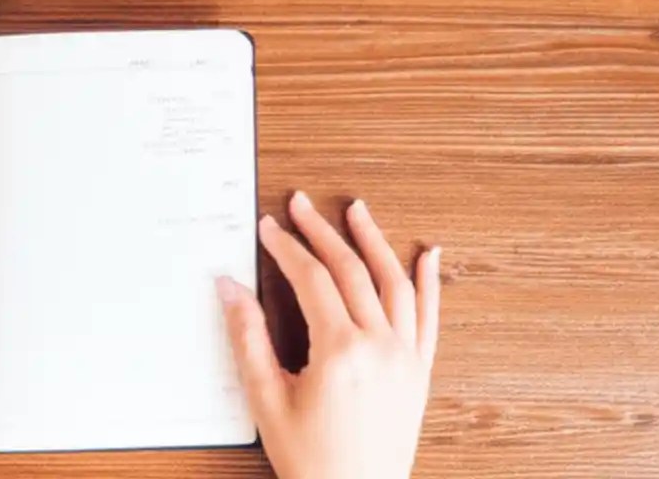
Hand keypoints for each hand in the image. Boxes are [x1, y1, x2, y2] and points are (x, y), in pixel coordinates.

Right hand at [217, 192, 441, 478]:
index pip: (312, 280)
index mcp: (341, 353)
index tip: (269, 227)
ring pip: (394, 283)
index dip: (287, 248)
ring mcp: (405, 358)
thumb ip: (247, 338)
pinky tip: (427, 255)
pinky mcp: (419, 372)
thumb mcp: (266, 400)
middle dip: (322, 232)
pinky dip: (429, 283)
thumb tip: (229, 288)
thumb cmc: (310, 460)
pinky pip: (429, 318)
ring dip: (374, 241)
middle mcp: (380, 348)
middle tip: (300, 205)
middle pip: (351, 271)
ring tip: (357, 211)